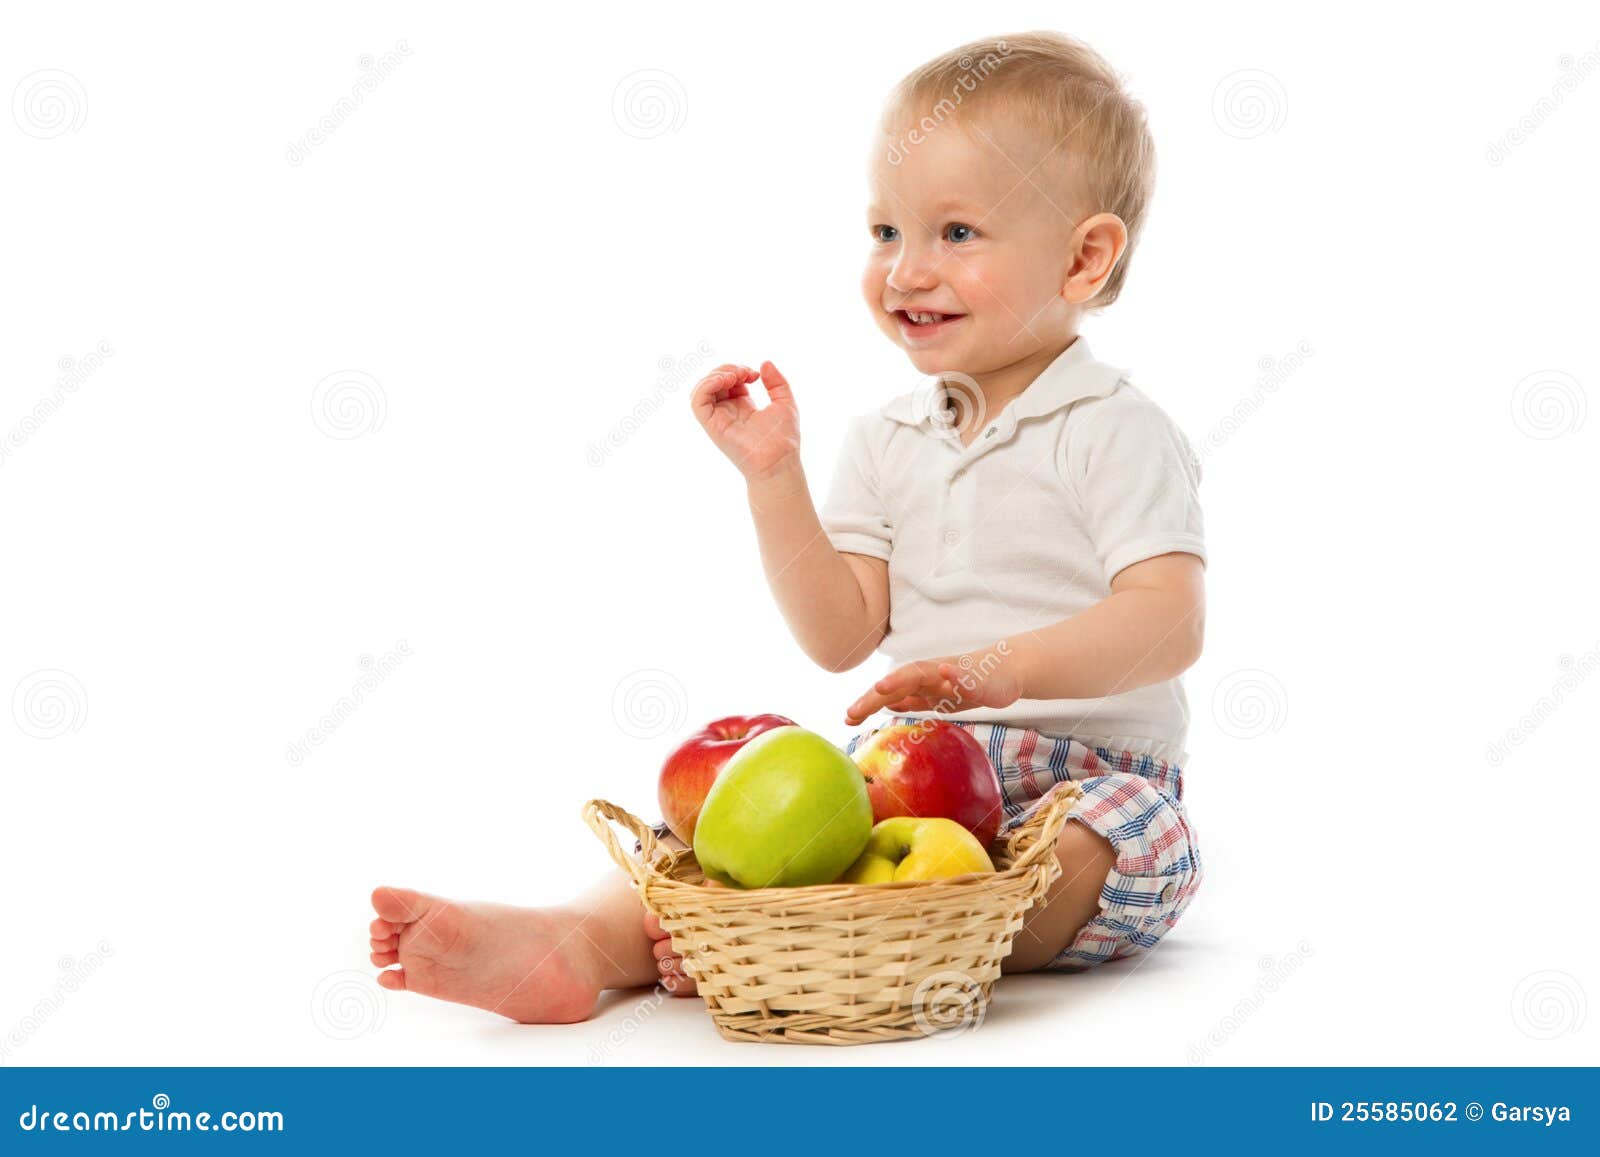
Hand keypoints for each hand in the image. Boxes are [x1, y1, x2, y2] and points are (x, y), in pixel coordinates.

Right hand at [689, 361, 800, 481]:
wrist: (780, 461)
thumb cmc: (784, 438)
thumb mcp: (785, 401)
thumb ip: (777, 381)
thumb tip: (764, 362)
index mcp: (742, 406)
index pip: (729, 380)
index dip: (738, 369)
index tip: (755, 374)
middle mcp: (727, 411)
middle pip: (714, 381)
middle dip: (727, 369)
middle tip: (745, 372)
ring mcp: (718, 419)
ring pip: (702, 390)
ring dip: (715, 375)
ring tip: (735, 376)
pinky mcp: (712, 426)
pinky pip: (697, 402)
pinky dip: (706, 386)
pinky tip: (725, 381)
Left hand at [844, 649, 1025, 726]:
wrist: (1004, 670)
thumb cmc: (966, 683)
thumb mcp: (934, 696)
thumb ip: (911, 698)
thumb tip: (884, 704)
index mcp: (920, 682)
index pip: (888, 693)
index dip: (867, 704)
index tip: (847, 719)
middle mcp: (931, 673)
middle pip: (897, 682)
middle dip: (874, 697)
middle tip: (851, 712)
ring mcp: (952, 672)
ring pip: (924, 674)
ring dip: (902, 678)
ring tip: (882, 686)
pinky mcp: (977, 677)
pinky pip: (966, 676)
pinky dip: (956, 674)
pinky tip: (948, 672)